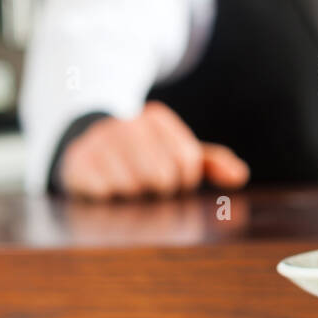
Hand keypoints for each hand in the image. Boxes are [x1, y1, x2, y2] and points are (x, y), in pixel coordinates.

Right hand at [59, 102, 249, 200]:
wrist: (85, 149)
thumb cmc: (142, 156)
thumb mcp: (175, 153)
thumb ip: (210, 163)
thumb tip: (239, 177)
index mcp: (155, 117)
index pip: (187, 161)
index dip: (183, 181)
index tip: (172, 180)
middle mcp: (126, 123)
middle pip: (162, 176)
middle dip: (159, 191)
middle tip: (148, 188)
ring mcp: (99, 140)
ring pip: (133, 187)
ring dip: (134, 198)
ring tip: (127, 189)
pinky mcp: (77, 161)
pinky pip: (105, 192)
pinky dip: (109, 200)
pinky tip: (106, 191)